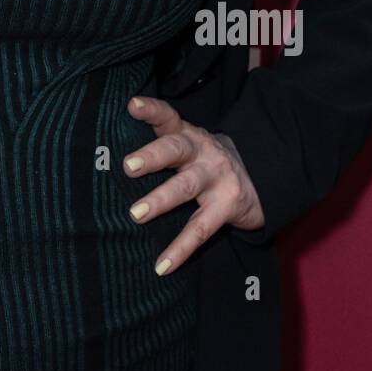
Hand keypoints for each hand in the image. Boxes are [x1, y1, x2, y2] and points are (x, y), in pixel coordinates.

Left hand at [123, 95, 264, 274]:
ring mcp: (216, 178)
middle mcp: (201, 152)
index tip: (131, 105)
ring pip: (185, 188)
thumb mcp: (189, 145)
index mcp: (188, 135)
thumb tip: (109, 156)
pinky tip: (161, 266)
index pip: (168, 117)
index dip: (151, 110)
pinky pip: (200, 230)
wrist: (261, 176)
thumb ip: (160, 144)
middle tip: (127, 166)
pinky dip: (180, 250)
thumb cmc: (206, 161)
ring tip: (135, 214)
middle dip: (152, 156)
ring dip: (160, 200)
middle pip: (175, 150)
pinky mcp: (227, 207)